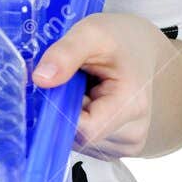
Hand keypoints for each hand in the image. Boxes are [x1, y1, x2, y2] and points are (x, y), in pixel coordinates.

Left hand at [31, 12, 165, 159]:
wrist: (141, 48)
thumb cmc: (120, 39)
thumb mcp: (92, 32)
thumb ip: (66, 53)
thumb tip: (40, 79)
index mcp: (131, 107)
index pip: (84, 130)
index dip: (61, 110)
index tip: (58, 86)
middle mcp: (133, 134)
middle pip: (78, 137)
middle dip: (65, 109)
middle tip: (74, 80)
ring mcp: (125, 145)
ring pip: (77, 141)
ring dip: (71, 115)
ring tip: (85, 88)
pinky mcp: (116, 148)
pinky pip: (84, 142)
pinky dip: (78, 122)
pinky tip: (90, 100)